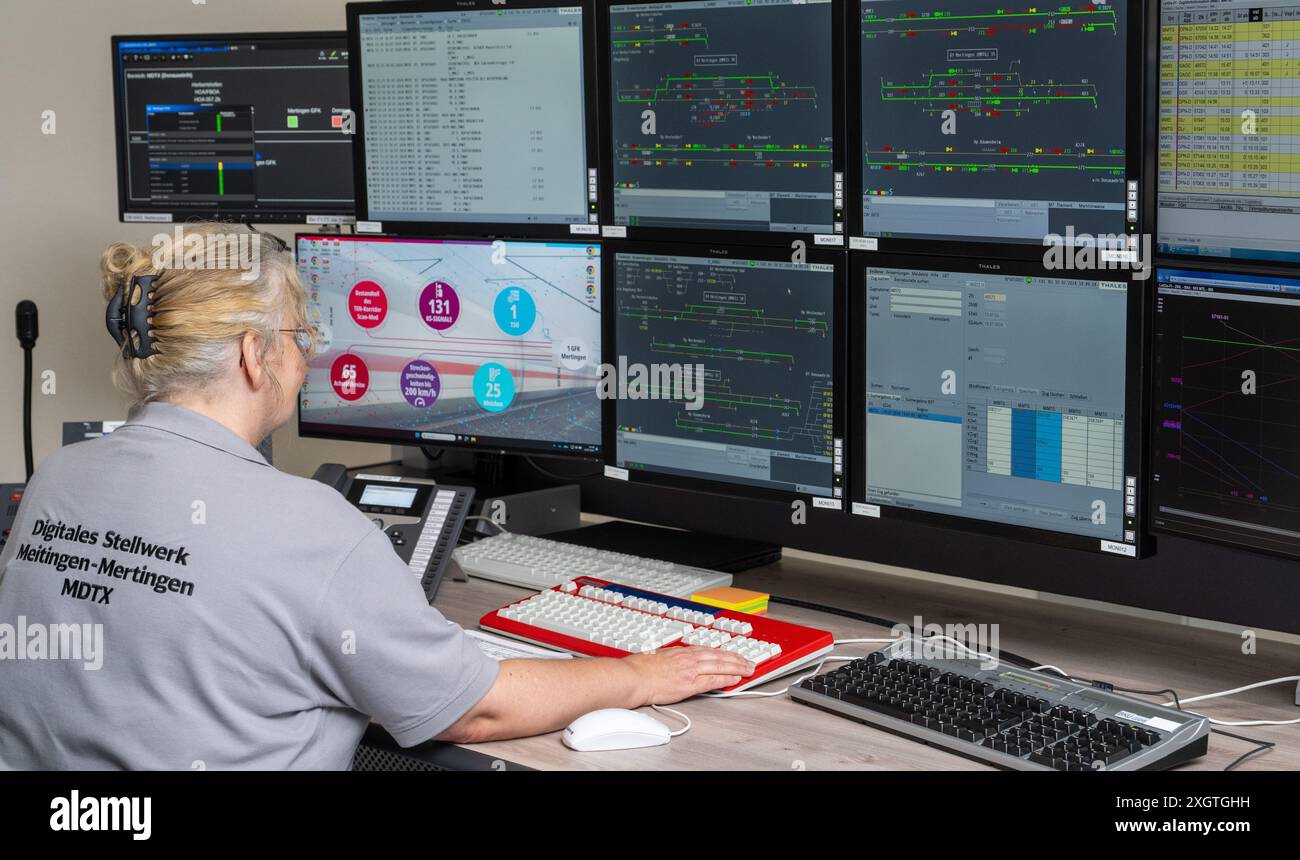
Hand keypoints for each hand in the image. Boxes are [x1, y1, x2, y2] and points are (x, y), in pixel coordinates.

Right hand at [625, 647, 754, 704]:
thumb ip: (668, 658)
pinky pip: (712, 680)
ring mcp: (690, 670)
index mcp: (680, 652)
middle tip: (748, 661)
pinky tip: (735, 680)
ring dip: (736, 667)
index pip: (707, 650)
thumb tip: (669, 660)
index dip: (723, 653)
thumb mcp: (656, 656)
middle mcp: (688, 658)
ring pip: (720, 666)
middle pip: (718, 656)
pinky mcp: (689, 684)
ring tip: (748, 669)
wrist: (632, 677)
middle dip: (736, 659)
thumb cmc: (638, 669)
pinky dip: (726, 679)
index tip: (731, 655)